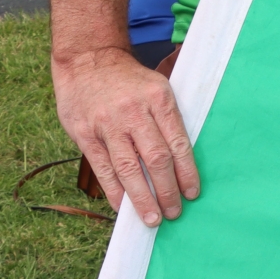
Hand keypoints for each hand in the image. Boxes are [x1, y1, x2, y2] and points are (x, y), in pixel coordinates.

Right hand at [53, 45, 196, 225]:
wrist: (89, 60)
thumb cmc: (130, 80)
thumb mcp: (157, 87)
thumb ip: (166, 120)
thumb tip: (181, 159)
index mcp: (159, 99)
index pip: (178, 142)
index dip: (187, 171)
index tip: (193, 193)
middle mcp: (135, 112)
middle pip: (156, 159)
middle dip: (167, 190)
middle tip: (174, 212)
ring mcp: (108, 124)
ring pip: (128, 168)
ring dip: (142, 198)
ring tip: (152, 218)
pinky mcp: (86, 134)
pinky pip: (103, 168)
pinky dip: (114, 191)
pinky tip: (123, 207)